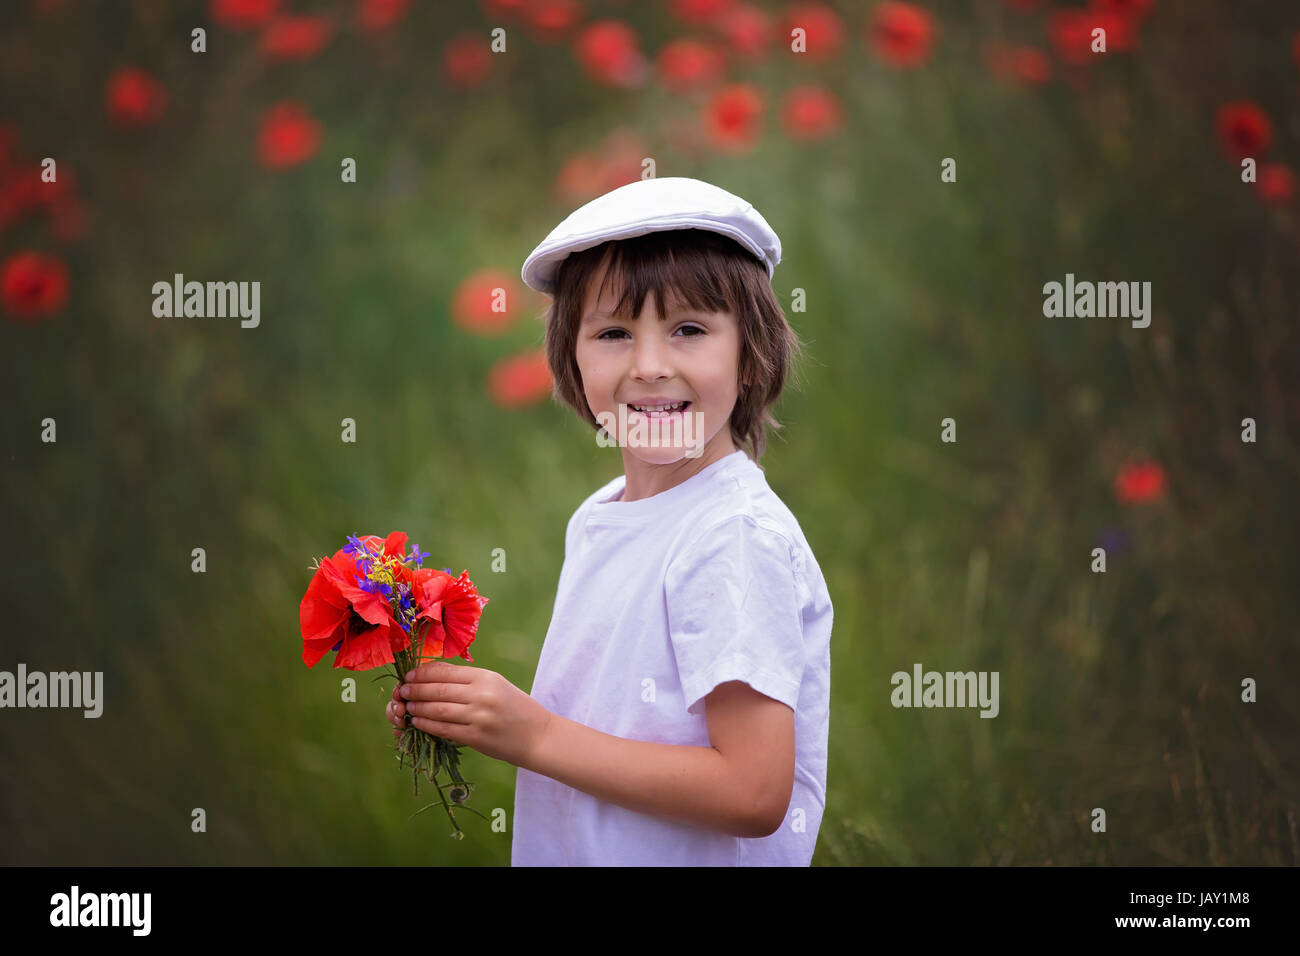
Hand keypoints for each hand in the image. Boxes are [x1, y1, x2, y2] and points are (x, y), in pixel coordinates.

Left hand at [385, 660, 551, 768]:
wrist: (539, 736)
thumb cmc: (517, 709)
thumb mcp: (497, 685)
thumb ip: (470, 681)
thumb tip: (434, 676)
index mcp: (486, 677)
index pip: (446, 671)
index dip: (423, 673)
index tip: (410, 675)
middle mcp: (481, 694)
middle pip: (438, 689)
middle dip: (415, 690)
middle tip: (402, 691)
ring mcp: (478, 716)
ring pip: (437, 710)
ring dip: (417, 708)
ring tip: (407, 707)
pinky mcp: (476, 737)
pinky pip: (444, 729)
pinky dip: (426, 725)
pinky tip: (418, 723)